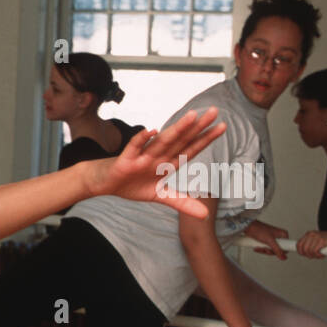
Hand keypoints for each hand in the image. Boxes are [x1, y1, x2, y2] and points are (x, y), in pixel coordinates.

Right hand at [84, 107, 225, 218]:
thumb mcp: (160, 196)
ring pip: (162, 141)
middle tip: (214, 112)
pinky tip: (152, 131)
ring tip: (192, 116)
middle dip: (197, 128)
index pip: (190, 149)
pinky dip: (141, 140)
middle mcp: (158, 156)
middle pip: (180, 141)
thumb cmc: (132, 184)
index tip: (221, 126)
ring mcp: (142, 157)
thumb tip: (205, 215)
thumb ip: (182, 203)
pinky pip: (134, 148)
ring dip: (177, 129)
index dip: (205, 139)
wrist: (105, 183)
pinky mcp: (125, 160)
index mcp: (167, 163)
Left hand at [244, 220, 288, 258]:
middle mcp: (279, 237)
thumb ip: (277, 250)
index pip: (286, 248)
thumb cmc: (259, 230)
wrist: (249, 227)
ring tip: (259, 247)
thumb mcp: (270, 241)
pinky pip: (266, 248)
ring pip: (271, 250)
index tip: (272, 250)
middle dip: (269, 251)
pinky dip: (261, 249)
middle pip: (277, 250)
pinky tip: (256, 247)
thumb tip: (284, 257)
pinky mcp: (266, 241)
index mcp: (283, 235)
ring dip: (263, 250)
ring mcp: (272, 239)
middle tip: (264, 248)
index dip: (279, 251)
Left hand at [296, 229, 326, 258]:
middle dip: (307, 255)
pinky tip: (322, 255)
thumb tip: (304, 254)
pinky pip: (315, 251)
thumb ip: (310, 245)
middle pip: (303, 249)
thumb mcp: (317, 240)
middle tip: (314, 257)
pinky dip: (318, 255)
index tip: (305, 255)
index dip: (300, 252)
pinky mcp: (322, 241)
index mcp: (308, 234)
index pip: (298, 244)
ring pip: (309, 251)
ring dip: (314, 256)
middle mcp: (311, 234)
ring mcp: (316, 237)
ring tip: (319, 256)